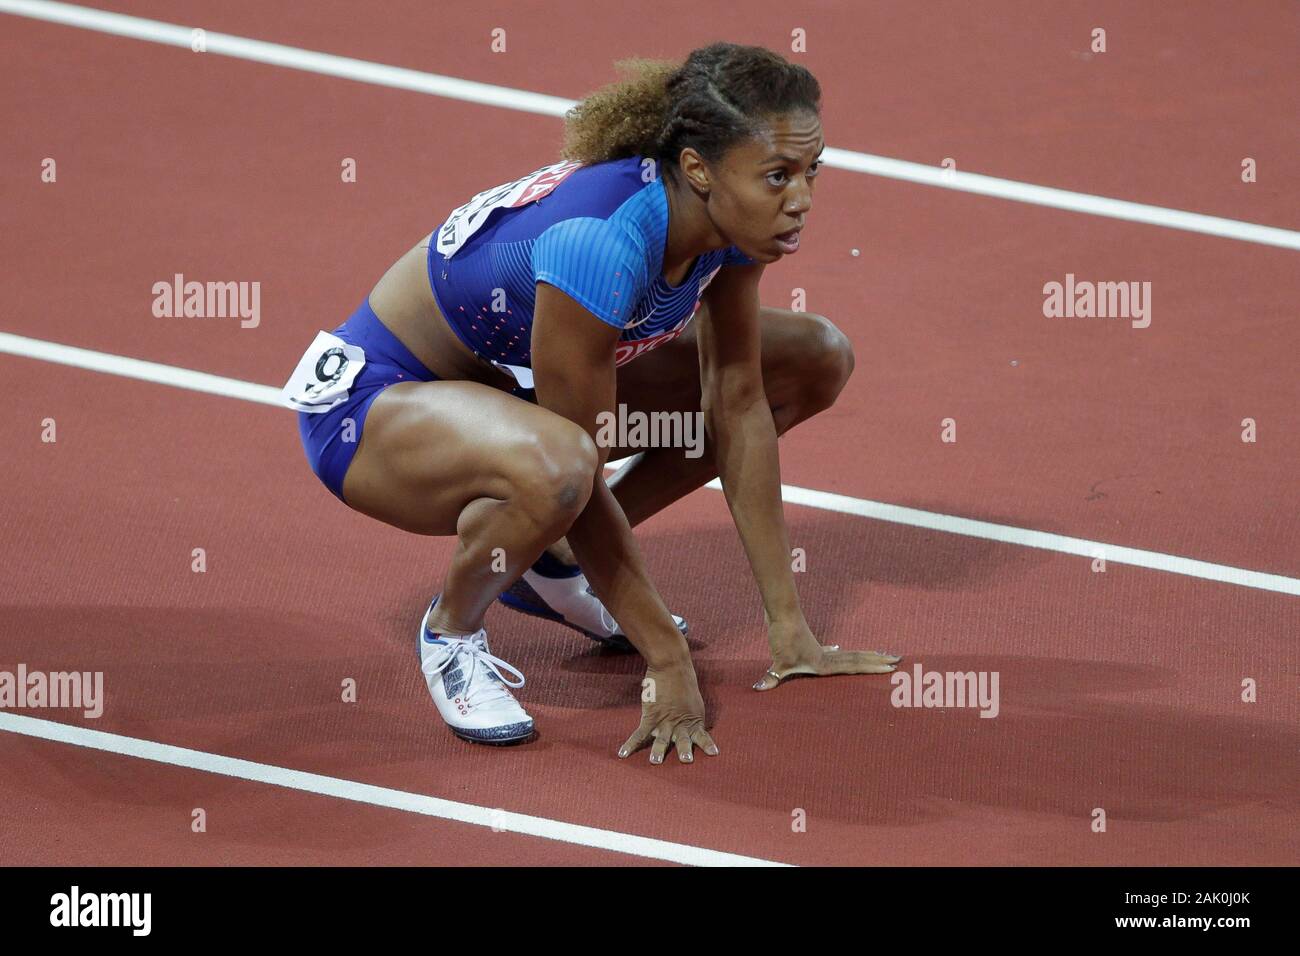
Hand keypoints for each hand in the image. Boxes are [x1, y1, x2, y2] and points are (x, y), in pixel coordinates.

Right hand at [618, 658, 718, 764]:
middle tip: (686, 760)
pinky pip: (640, 733)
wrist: (671, 666)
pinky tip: (623, 753)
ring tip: (655, 761)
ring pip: (662, 739)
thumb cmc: (683, 681)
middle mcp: (680, 722)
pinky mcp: (650, 716)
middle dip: (684, 750)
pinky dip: (630, 744)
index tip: (714, 753)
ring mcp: (664, 720)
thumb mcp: (693, 701)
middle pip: (683, 740)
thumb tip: (687, 724)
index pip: (701, 735)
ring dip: (659, 750)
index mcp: (693, 719)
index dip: (708, 745)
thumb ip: (690, 716)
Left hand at [754, 617, 901, 690]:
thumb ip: (771, 677)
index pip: (854, 666)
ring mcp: (820, 649)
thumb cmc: (782, 637)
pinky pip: (831, 651)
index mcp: (824, 663)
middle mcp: (826, 656)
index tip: (890, 666)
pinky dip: (837, 652)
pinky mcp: (811, 643)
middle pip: (858, 659)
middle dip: (877, 660)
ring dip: (865, 655)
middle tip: (898, 659)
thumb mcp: (777, 661)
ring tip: (881, 654)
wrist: (781, 613)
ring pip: (849, 653)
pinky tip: (837, 649)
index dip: (873, 667)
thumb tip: (758, 689)